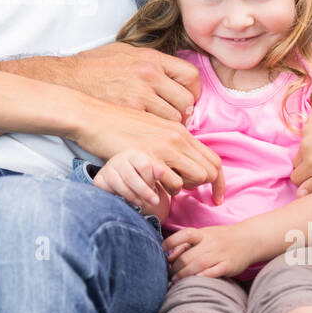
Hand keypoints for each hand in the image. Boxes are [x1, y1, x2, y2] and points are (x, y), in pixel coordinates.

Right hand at [69, 42, 200, 122]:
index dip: (193, 92)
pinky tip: (149, 136)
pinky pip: (157, 129)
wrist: (65, 81)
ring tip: (161, 130)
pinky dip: (158, 135)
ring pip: (175, 118)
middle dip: (184, 113)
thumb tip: (170, 73)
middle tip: (175, 120)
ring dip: (172, 127)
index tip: (187, 101)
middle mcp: (149, 74)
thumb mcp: (125, 52)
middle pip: (186, 100)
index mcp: (151, 58)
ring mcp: (140, 95)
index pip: (191, 75)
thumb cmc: (92, 68)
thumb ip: (150, 61)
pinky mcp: (130, 113)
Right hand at [75, 100, 223, 204]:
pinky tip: (152, 186)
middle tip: (184, 193)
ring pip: (195, 178)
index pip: (214, 160)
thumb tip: (183, 162)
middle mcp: (177, 136)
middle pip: (210, 171)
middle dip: (202, 188)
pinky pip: (174, 183)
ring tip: (163, 187)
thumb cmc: (117, 125)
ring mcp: (165, 146)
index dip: (218, 182)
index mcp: (180, 130)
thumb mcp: (151, 128)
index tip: (215, 196)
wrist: (92, 116)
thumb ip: (170, 142)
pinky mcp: (150, 157)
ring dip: (182, 189)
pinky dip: (167, 191)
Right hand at [93, 149, 173, 221]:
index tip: (156, 189)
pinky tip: (126, 200)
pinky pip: (108, 190)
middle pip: (131, 177)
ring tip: (141, 202)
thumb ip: (156, 172)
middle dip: (144, 192)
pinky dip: (118, 197)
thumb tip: (161, 172)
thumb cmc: (139, 174)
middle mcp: (118, 159)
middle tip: (154, 202)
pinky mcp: (99, 180)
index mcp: (133, 154)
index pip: (144, 165)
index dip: (151, 180)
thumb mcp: (150, 171)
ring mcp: (107, 169)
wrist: (120, 176)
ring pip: (119, 185)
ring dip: (132, 197)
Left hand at [164, 226, 252, 279]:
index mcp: (203, 234)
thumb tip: (168, 255)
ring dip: (184, 275)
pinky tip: (194, 281)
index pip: (184, 235)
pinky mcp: (229, 265)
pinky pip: (214, 272)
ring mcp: (220, 254)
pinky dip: (203, 277)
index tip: (161, 251)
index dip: (170, 242)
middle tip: (168, 275)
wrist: (249, 239)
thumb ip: (187, 244)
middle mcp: (211, 243)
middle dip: (174, 268)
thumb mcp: (205, 235)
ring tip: (175, 282)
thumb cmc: (222, 238)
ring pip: (198, 265)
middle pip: (188, 256)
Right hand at [291, 95, 311, 196]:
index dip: (305, 180)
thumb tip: (299, 194)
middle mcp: (304, 147)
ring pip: (302, 148)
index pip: (295, 177)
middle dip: (307, 165)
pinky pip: (307, 134)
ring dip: (311, 150)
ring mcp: (306, 132)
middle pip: (297, 163)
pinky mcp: (310, 120)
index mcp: (310, 162)